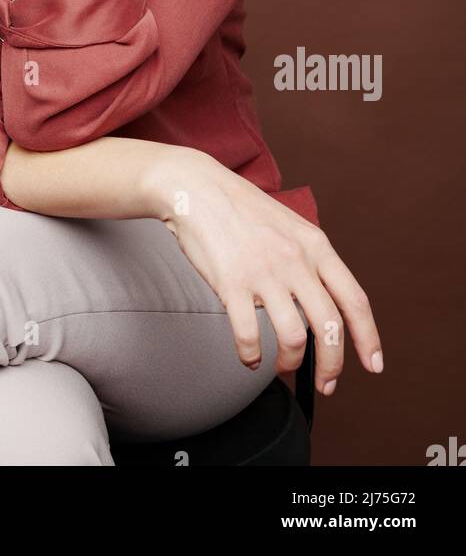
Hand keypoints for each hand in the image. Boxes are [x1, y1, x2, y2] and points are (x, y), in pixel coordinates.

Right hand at [144, 147, 382, 395]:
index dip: (369, 338)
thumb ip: (309, 259)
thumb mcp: (290, 225)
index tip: (373, 365)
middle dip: (332, 366)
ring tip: (282, 366)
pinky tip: (249, 356)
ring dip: (291, 363)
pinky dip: (251, 356)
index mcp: (316, 246)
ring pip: (294, 337)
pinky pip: (248, 335)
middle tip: (327, 384)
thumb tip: (322, 303)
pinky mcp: (232, 283)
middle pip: (330, 327)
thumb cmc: (241, 208)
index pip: (355, 300)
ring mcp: (264, 272)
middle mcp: (296, 260)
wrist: (197, 187)